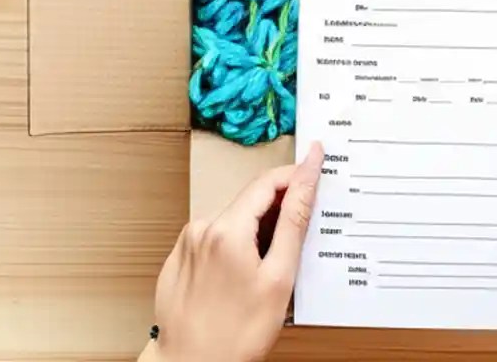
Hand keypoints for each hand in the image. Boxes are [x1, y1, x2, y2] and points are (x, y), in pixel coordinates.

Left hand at [146, 142, 323, 361]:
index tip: (317, 162)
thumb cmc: (235, 334)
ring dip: (258, 232)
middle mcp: (201, 229)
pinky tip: (245, 278)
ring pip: (234, 222)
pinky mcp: (179, 259)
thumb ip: (294, 221)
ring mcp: (187, 244)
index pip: (268, 181)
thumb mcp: (278, 277)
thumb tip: (307, 177)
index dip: (297, 172)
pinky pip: (215, 240)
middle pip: (251, 202)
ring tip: (272, 270)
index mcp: (227, 229)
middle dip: (280, 210)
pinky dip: (237, 247)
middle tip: (304, 235)